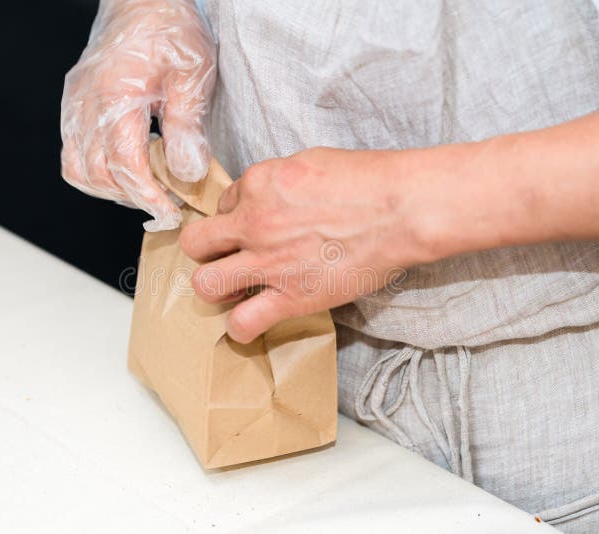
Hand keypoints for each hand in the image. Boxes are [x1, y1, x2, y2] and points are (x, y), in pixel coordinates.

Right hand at [60, 0, 215, 230]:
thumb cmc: (171, 29)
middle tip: (168, 202)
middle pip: (97, 174)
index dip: (148, 196)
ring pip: (79, 170)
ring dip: (113, 189)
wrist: (142, 0)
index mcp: (115, 94)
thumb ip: (187, 125)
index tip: (171, 212)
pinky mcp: (73, 106)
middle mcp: (84, 102)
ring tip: (149, 187)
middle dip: (134, 197)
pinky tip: (128, 169)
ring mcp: (73, 104)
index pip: (124, 164)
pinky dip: (98, 173)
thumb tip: (187, 173)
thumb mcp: (193, 72)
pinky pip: (73, 155)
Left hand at [179, 147, 444, 342]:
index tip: (256, 226)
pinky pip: (243, 323)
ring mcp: (268, 263)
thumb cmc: (369, 181)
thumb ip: (279, 181)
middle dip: (209, 252)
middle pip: (197, 243)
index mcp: (259, 184)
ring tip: (235, 290)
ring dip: (216, 288)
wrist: (401, 209)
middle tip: (229, 258)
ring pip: (205, 284)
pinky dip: (241, 327)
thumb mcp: (311, 162)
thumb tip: (270, 196)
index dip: (238, 216)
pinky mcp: (291, 297)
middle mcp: (253, 222)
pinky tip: (251, 321)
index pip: (225, 203)